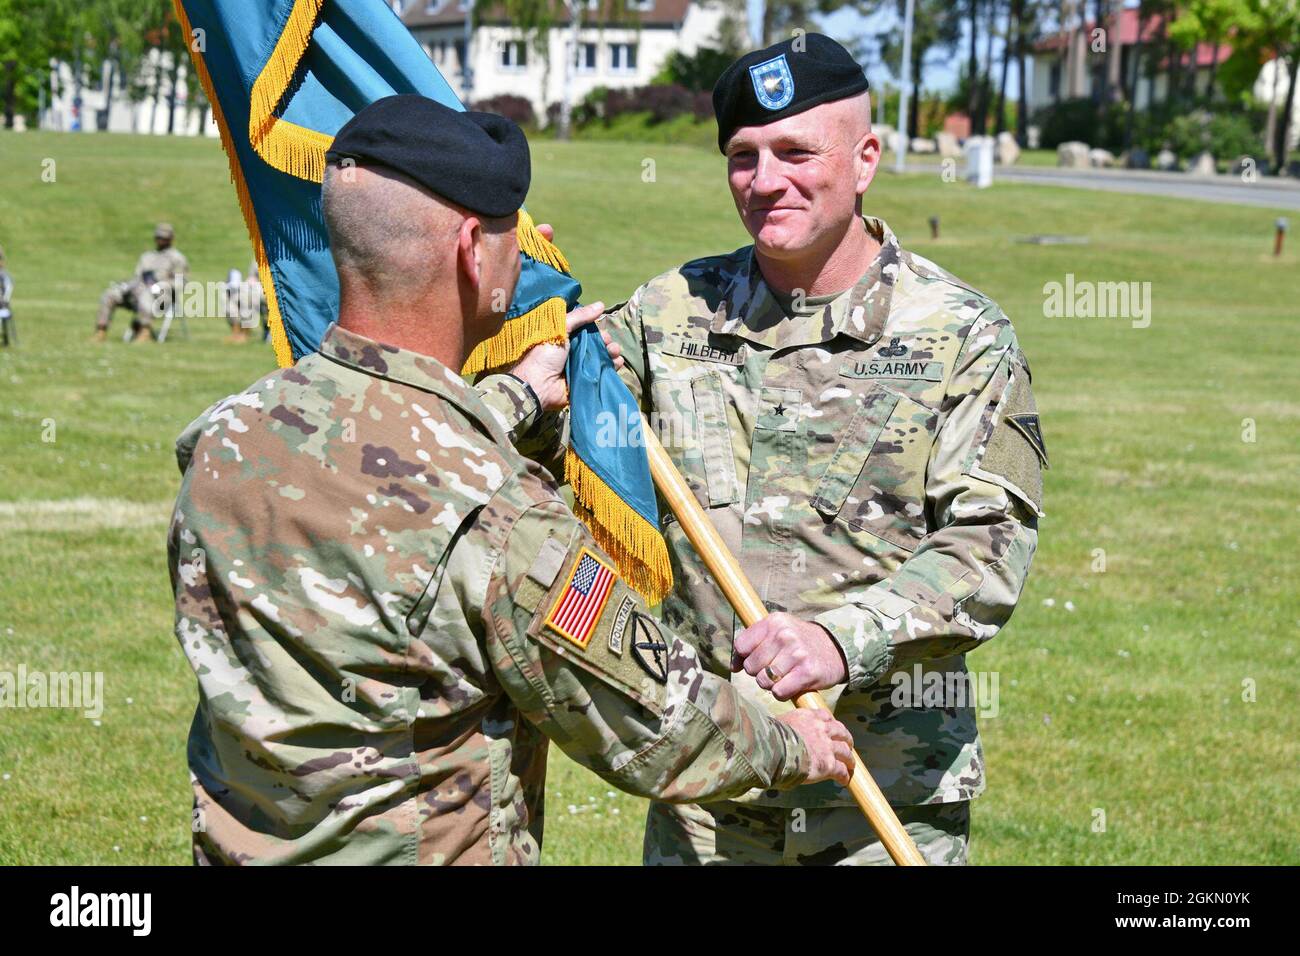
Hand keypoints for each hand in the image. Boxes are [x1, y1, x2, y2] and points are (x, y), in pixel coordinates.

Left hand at [506, 300, 623, 410]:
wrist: (540, 384)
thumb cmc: (545, 354)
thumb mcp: (560, 328)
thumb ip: (579, 316)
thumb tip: (601, 304)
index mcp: (567, 338)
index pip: (587, 330)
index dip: (596, 328)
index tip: (602, 327)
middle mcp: (575, 351)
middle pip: (597, 343)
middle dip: (606, 340)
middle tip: (608, 341)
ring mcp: (583, 367)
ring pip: (603, 356)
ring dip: (612, 351)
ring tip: (614, 351)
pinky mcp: (588, 380)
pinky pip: (604, 372)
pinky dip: (614, 366)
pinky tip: (618, 362)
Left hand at [733, 612, 848, 700]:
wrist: (836, 648)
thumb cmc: (800, 642)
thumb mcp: (778, 632)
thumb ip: (753, 644)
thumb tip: (733, 667)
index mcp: (774, 622)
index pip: (741, 646)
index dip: (745, 658)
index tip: (757, 659)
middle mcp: (784, 635)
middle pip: (751, 667)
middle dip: (759, 672)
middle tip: (775, 669)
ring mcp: (796, 654)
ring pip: (763, 681)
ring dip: (771, 684)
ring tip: (784, 676)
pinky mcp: (807, 673)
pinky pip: (778, 692)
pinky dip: (782, 693)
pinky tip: (791, 684)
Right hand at [776, 709, 853, 786]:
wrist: (774, 750)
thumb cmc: (770, 738)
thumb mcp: (778, 724)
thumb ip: (786, 727)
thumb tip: (778, 733)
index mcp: (808, 717)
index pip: (825, 716)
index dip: (831, 723)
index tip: (832, 728)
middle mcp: (821, 729)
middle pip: (841, 732)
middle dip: (846, 739)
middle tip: (847, 745)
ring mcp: (827, 747)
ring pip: (845, 752)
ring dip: (849, 759)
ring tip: (850, 765)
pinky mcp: (829, 764)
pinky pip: (841, 770)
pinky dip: (844, 776)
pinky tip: (843, 781)